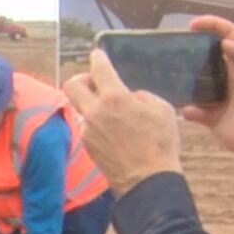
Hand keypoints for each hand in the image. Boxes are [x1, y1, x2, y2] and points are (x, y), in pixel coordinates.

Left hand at [63, 49, 182, 195]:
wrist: (147, 179)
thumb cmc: (160, 144)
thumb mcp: (161, 109)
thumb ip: (140, 96)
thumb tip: (128, 96)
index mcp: (115, 98)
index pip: (99, 69)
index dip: (98, 58)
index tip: (97, 54)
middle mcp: (95, 111)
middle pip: (72, 84)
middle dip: (82, 78)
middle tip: (94, 81)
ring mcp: (88, 129)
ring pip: (80, 106)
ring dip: (91, 102)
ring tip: (110, 109)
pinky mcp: (87, 144)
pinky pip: (87, 124)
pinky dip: (96, 121)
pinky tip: (112, 128)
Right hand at [177, 16, 233, 178]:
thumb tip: (226, 42)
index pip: (228, 36)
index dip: (212, 26)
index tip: (192, 25)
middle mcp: (230, 77)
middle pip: (208, 58)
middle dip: (191, 52)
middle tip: (174, 52)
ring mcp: (220, 97)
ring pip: (196, 84)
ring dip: (185, 81)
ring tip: (171, 78)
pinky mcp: (212, 117)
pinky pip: (194, 110)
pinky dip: (189, 110)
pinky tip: (188, 110)